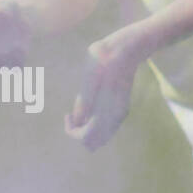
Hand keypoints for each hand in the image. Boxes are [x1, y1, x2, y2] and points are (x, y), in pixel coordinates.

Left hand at [65, 32, 141, 149]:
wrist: (126, 49)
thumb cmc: (104, 59)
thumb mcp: (89, 78)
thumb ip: (84, 102)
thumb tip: (77, 121)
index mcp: (107, 111)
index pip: (86, 137)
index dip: (72, 131)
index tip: (67, 116)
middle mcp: (116, 117)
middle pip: (94, 142)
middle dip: (79, 134)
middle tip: (70, 116)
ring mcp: (120, 113)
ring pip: (102, 137)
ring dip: (87, 131)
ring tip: (77, 112)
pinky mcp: (121, 108)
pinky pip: (107, 128)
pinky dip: (95, 126)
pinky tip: (87, 110)